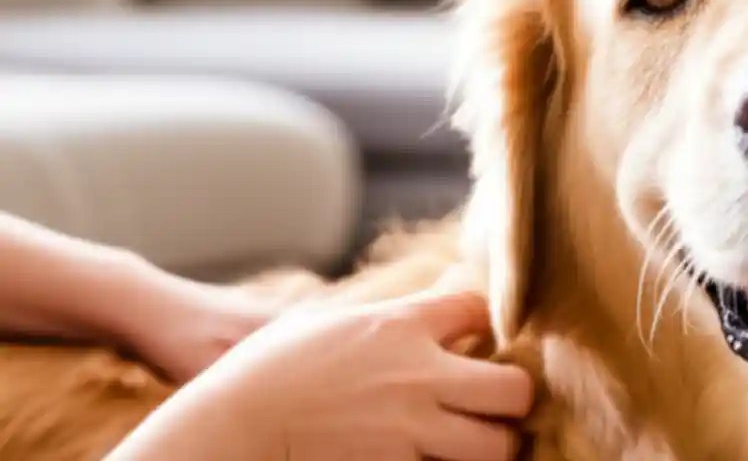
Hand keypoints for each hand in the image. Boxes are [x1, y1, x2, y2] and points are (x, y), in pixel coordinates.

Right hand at [109, 290, 532, 460]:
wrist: (229, 428)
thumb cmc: (265, 371)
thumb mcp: (324, 322)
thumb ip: (384, 317)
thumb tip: (426, 307)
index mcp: (399, 327)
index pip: (478, 308)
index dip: (484, 323)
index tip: (473, 339)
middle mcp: (418, 377)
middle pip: (513, 387)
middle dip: (512, 399)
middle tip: (494, 406)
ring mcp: (409, 431)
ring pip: (497, 446)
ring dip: (491, 447)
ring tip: (472, 444)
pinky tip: (432, 458)